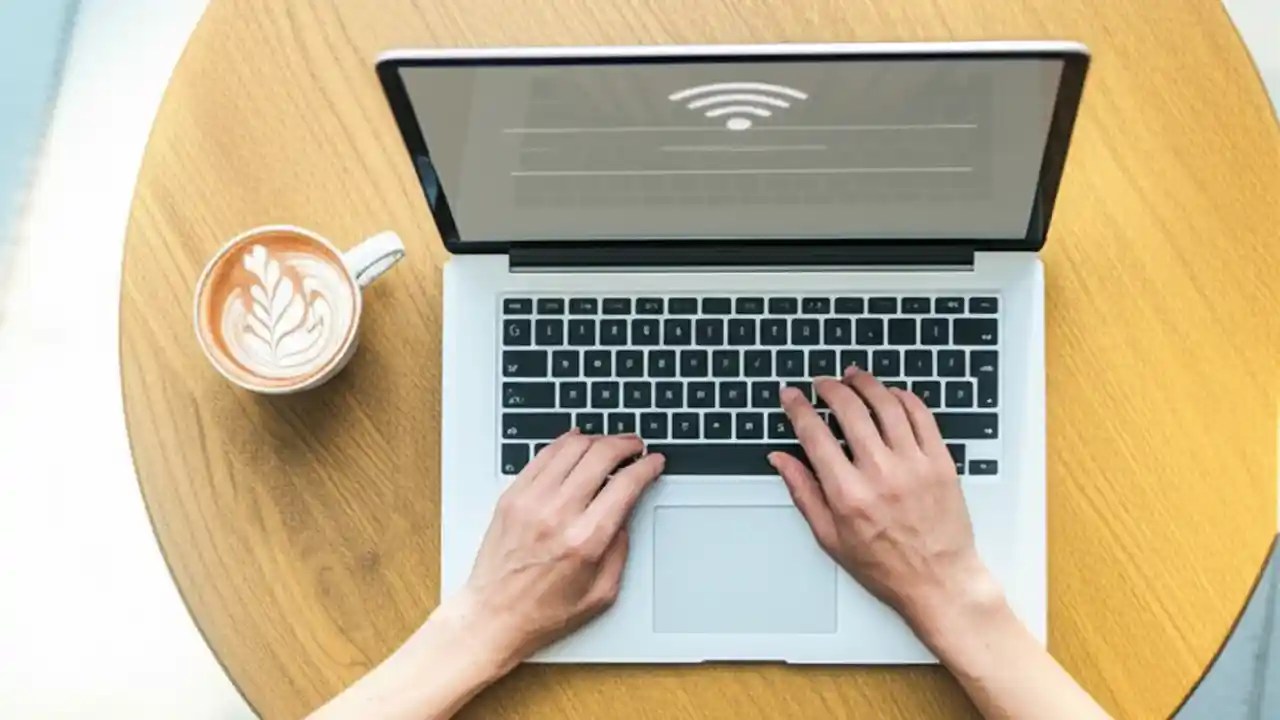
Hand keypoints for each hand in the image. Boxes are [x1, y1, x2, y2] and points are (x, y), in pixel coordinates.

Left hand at [450, 430, 663, 671]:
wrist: (493, 616)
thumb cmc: (544, 612)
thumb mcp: (601, 592)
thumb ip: (620, 549)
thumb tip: (626, 513)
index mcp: (585, 541)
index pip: (625, 485)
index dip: (647, 466)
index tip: (654, 462)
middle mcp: (558, 515)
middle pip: (601, 455)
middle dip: (626, 444)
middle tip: (636, 446)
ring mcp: (531, 502)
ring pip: (571, 447)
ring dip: (597, 439)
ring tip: (609, 443)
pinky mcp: (511, 497)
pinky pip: (542, 455)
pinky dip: (564, 442)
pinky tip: (576, 442)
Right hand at [770, 366, 1004, 644]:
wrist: (939, 582)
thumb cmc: (886, 566)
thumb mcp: (830, 537)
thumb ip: (803, 492)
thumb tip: (781, 460)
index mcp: (848, 494)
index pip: (814, 435)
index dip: (797, 408)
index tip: (791, 396)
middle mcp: (881, 474)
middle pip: (849, 410)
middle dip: (830, 388)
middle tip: (822, 384)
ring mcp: (914, 465)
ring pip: (886, 405)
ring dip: (866, 384)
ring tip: (854, 376)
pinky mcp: (940, 462)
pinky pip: (922, 416)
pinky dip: (903, 398)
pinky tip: (891, 395)